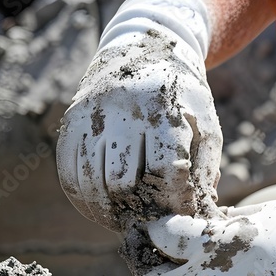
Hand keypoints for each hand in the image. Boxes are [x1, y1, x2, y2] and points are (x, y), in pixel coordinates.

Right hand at [56, 0, 222, 231]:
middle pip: (122, 181)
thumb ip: (206, 166)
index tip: (182, 213)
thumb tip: (199, 210)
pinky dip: (84, 201)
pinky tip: (102, 212)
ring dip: (108, 213)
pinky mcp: (71, 123)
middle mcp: (122, 111)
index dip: (173, 200)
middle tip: (151, 224)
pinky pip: (69, 173)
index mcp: (162, 109)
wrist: (144, 51)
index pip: (164, 168)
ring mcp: (91, 117)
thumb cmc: (182, 97)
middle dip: (138, 210)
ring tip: (127, 224)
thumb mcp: (205, 122)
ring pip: (90, 182)